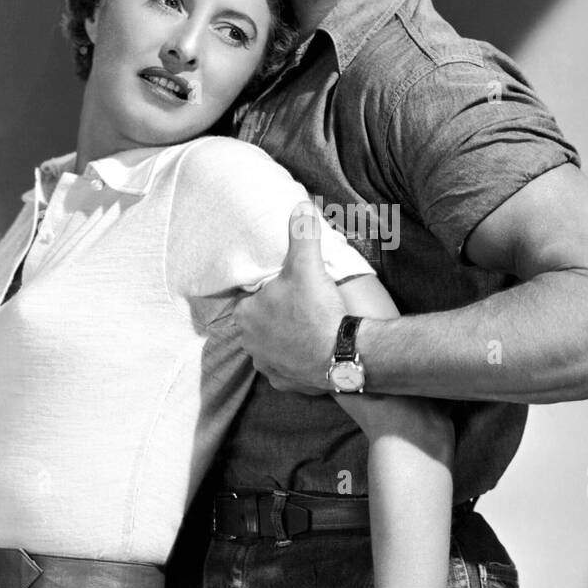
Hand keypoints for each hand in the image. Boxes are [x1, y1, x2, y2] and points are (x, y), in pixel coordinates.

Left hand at [233, 201, 344, 393]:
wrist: (341, 355)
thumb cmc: (317, 310)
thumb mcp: (307, 265)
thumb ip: (301, 234)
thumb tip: (300, 205)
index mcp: (246, 314)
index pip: (252, 298)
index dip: (272, 292)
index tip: (291, 290)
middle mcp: (249, 343)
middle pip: (262, 322)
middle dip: (277, 316)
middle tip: (304, 307)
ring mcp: (266, 366)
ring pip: (272, 346)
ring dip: (286, 339)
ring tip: (310, 329)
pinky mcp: (284, 382)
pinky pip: (287, 368)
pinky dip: (298, 361)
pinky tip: (314, 351)